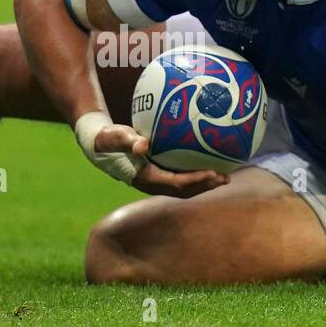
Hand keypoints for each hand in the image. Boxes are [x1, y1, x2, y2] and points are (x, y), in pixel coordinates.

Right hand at [93, 124, 228, 198]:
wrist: (100, 144)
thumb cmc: (109, 138)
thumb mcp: (116, 136)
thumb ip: (129, 140)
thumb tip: (143, 145)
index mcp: (146, 178)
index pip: (176, 184)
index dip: (196, 181)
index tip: (213, 174)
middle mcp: (153, 183)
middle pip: (185, 190)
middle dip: (205, 186)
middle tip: (225, 178)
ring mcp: (156, 180)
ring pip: (185, 187)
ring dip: (204, 183)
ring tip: (224, 175)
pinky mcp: (158, 173)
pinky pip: (181, 176)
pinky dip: (196, 172)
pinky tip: (209, 161)